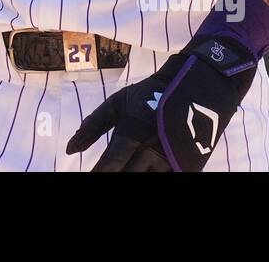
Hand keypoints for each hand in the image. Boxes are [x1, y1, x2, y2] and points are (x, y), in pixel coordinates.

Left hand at [66, 35, 257, 171]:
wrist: (199, 88)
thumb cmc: (150, 94)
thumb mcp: (119, 102)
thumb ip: (92, 126)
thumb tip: (69, 150)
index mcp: (134, 132)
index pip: (112, 163)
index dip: (99, 173)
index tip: (89, 177)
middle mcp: (153, 150)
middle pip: (128, 176)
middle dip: (113, 177)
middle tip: (101, 176)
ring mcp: (172, 162)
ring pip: (147, 180)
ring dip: (134, 176)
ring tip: (123, 171)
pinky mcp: (188, 167)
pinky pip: (166, 180)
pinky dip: (152, 176)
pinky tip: (143, 172)